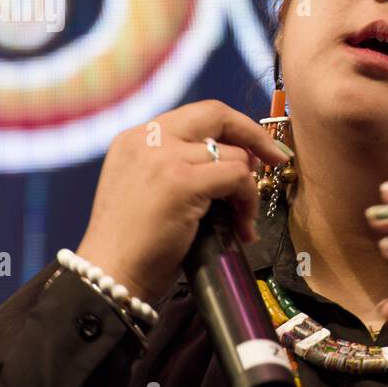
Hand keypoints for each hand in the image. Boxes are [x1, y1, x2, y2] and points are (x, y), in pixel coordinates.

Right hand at [75, 99, 291, 302]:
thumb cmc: (134, 243)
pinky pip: (237, 176)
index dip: (233, 128)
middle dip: (255, 135)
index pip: (197, 114)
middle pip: (217, 114)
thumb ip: (180, 165)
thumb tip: (237, 160)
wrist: (111, 272)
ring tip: (241, 220)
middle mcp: (147, 139)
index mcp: (136, 138)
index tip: (257, 148)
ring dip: (248, 189)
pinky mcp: (180, 182)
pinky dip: (248, 200)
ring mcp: (164, 157)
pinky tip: (241, 227)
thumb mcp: (148, 188)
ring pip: (234, 155)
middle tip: (276, 159)